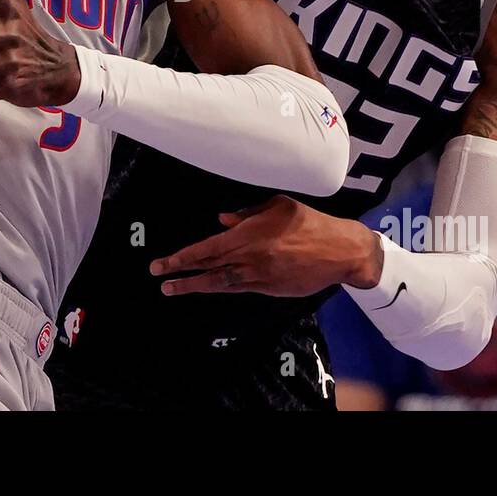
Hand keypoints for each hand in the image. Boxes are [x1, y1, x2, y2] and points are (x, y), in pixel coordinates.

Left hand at [149, 195, 382, 296]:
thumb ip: (246, 214)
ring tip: (172, 289)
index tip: (164, 263)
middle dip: (180, 273)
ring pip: (219, 283)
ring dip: (194, 286)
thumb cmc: (309, 221)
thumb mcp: (277, 206)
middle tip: (158, 276)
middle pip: (208, 267)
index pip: (207, 248)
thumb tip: (220, 220)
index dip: (183, 257)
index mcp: (249, 235)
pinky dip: (220, 287)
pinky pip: (239, 289)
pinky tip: (207, 287)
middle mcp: (250, 258)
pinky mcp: (270, 289)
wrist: (339, 251)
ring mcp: (259, 277)